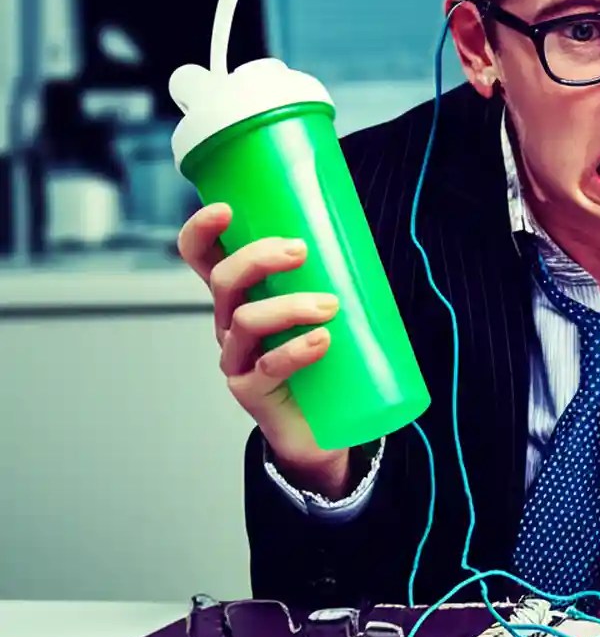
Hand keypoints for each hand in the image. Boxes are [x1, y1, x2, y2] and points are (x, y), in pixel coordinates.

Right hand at [178, 203, 349, 497]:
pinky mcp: (253, 391)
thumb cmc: (325, 357)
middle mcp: (230, 324)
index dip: (202, 231)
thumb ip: (331, 276)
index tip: (225, 210)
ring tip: (329, 306)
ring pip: (246, 320)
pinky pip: (268, 366)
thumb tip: (359, 235)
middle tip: (300, 251)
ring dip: (288, 306)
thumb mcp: (324, 307)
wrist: (325, 426)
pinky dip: (296, 350)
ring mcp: (237, 358)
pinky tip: (322, 341)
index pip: (204, 258)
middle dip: (258, 258)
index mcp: (241, 296)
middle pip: (224, 281)